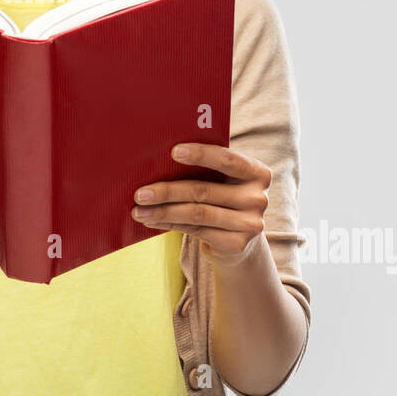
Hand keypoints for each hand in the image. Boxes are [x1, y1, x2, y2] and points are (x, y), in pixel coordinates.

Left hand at [131, 143, 272, 267]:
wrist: (239, 240)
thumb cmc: (222, 198)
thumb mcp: (222, 181)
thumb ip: (206, 169)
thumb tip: (158, 160)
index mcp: (257, 172)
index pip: (228, 160)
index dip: (201, 154)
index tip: (173, 152)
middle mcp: (258, 198)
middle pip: (204, 190)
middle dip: (168, 190)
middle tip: (140, 193)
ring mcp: (250, 223)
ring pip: (197, 213)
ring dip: (163, 211)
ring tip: (138, 210)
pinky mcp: (237, 243)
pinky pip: (196, 230)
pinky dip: (169, 224)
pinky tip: (151, 221)